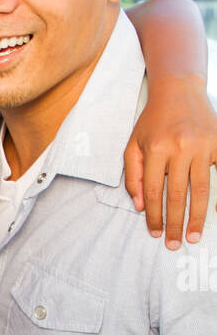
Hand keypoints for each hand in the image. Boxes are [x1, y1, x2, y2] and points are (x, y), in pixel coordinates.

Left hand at [123, 75, 216, 246]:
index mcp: (156, 149)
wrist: (179, 90)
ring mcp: (202, 144)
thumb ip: (132, 176)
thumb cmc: (152, 121)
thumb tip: (140, 207)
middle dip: (175, 223)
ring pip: (201, 188)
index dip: (153, 216)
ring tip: (194, 236)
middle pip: (177, 194)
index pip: (154, 192)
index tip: (154, 234)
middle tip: (174, 245)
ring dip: (197, 216)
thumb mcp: (133, 145)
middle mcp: (180, 147)